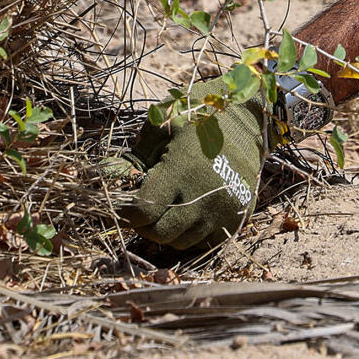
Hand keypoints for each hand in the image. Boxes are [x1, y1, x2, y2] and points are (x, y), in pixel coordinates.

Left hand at [121, 75, 269, 251]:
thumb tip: (107, 177)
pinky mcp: (236, 218)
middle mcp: (202, 198)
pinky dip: (190, 233)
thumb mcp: (163, 123)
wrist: (250, 119)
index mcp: (180, 171)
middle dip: (144, 224)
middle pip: (159, 234)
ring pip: (180, 242)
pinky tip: (188, 211)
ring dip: (167, 230)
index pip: (141, 213)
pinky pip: (204, 242)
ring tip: (166, 207)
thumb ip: (135, 155)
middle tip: (145, 205)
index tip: (126, 201)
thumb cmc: (200, 115)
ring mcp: (221, 211)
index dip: (127, 210)